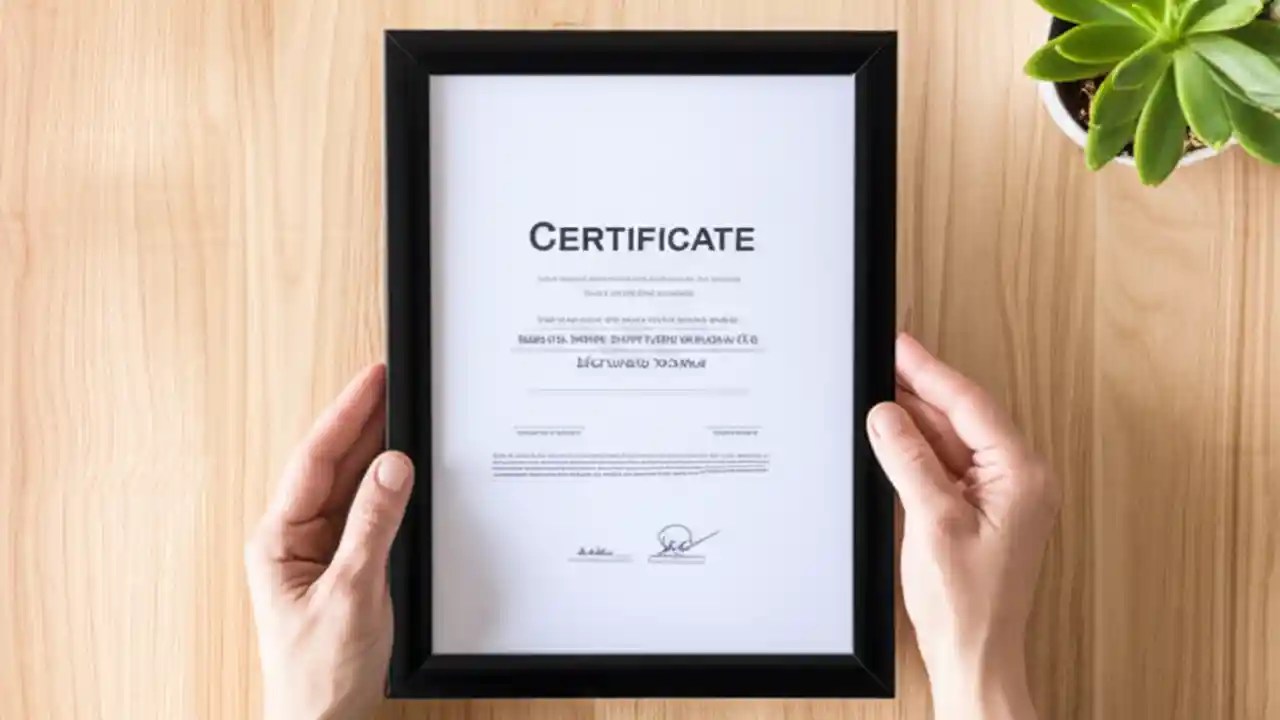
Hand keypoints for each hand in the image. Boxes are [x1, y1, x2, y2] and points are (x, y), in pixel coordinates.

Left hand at [244, 364, 413, 719]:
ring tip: (402, 410)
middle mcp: (295, 538)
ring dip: (375, 449)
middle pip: (332, 464)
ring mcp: (318, 551)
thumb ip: (372, 525)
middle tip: (393, 381)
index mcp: (279, 540)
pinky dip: (385, 487)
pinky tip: (402, 468)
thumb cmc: (318, 674)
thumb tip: (392, 468)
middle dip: (362, 420)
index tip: (373, 379)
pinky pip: (364, 512)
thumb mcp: (351, 593)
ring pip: (350, 485)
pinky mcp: (342, 565)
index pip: (317, 460)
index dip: (346, 414)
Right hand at [867, 334, 1059, 719]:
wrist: (975, 654)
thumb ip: (909, 461)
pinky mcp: (980, 510)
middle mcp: (1018, 479)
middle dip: (921, 390)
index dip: (930, 372)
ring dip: (916, 420)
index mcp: (1020, 475)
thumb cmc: (969, 604)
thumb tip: (887, 416)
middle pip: (963, 417)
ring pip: (952, 440)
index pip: (970, 406)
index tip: (901, 346)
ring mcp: (1000, 495)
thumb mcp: (932, 521)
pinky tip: (892, 436)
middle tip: (881, 361)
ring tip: (877, 392)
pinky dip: (918, 450)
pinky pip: (948, 465)